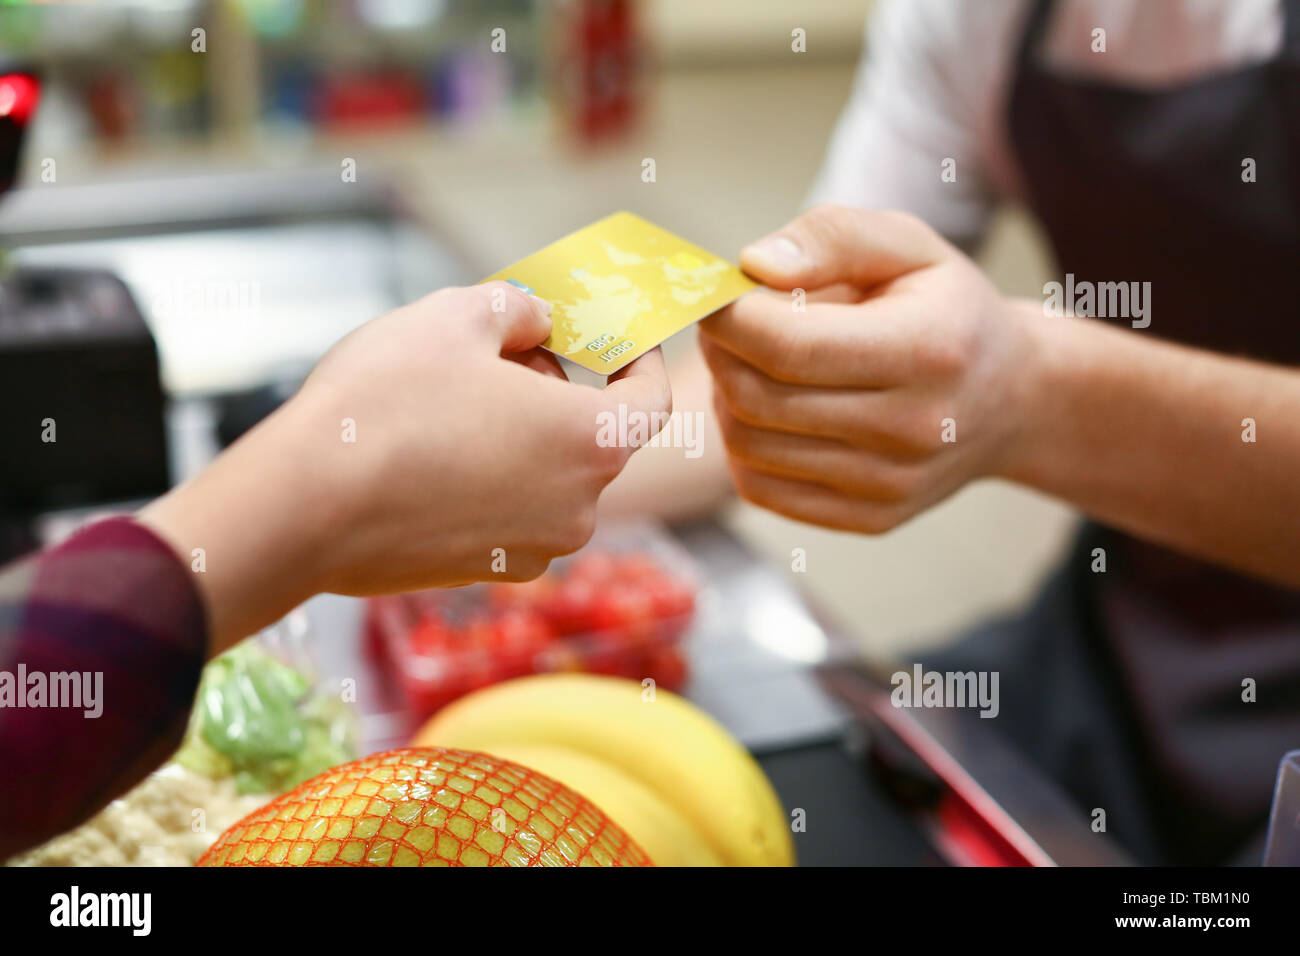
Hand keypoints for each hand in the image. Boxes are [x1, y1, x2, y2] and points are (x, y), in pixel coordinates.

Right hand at [141, 281, 671, 648]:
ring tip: (453, 400)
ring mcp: (532, 550)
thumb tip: (535, 320)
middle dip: (559, 390)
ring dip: (522, 435)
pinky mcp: (484, 573)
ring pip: (548, 476)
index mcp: (590, 444)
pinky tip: (431, 452)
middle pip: (593, 437)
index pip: (650, 401)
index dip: (640, 363)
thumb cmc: (385, 406)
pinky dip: (490, 479)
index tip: (617, 341)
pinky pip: (509, 513)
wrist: (303, 508)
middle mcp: (577, 509)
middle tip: (503, 352)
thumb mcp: (455, 316)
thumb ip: (518, 308)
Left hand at [700, 204, 1037, 532]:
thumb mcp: (909, 246)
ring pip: (748, 446)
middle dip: (720, 353)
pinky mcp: (868, 518)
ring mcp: (890, 484)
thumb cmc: (945, 309)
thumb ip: (832, 237)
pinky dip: (744, 445)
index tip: (716, 294)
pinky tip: (769, 409)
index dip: (729, 318)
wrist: (1011, 399)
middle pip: (758, 398)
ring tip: (751, 363)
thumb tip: (754, 264)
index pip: (790, 346)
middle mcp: (912, 429)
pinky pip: (760, 488)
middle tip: (726, 324)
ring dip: (726, 398)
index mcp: (927, 350)